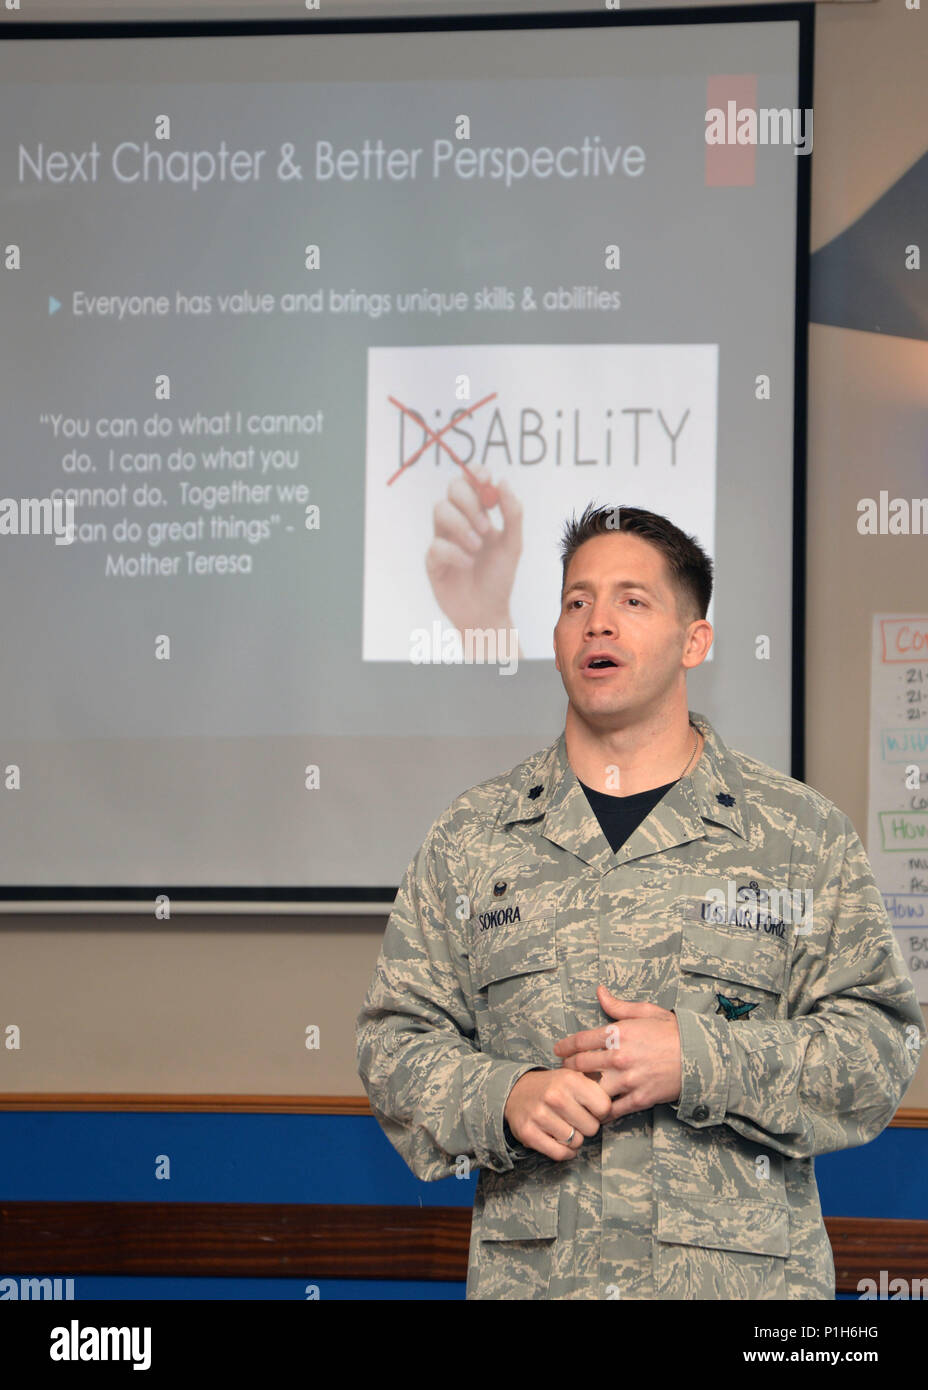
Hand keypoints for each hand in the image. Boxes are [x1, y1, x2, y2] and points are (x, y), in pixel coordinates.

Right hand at [425, 466, 521, 641]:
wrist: (488, 611)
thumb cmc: (499, 577)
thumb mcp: (513, 544)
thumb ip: (512, 513)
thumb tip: (502, 482)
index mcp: (477, 514)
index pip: (470, 482)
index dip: (474, 473)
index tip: (485, 478)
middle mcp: (457, 521)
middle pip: (452, 490)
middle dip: (469, 501)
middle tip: (485, 524)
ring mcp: (442, 538)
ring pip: (439, 510)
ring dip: (461, 525)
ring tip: (477, 547)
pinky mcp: (432, 560)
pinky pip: (436, 545)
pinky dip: (455, 552)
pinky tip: (468, 564)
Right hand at [504, 1066, 611, 1160]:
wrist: (516, 1091)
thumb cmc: (554, 1087)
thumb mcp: (574, 1076)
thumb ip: (596, 1085)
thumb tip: (622, 1096)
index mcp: (570, 1079)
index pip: (604, 1107)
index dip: (600, 1111)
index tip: (591, 1108)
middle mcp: (555, 1096)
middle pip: (592, 1128)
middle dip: (587, 1126)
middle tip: (576, 1118)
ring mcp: (540, 1115)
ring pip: (577, 1142)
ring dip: (574, 1139)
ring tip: (565, 1126)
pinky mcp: (528, 1133)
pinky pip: (560, 1154)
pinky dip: (565, 1152)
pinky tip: (561, 1141)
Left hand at [553, 987, 681, 1120]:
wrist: (700, 1056)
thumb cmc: (672, 1031)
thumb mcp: (646, 1012)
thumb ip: (618, 1006)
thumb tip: (599, 992)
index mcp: (619, 1033)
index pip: (580, 1040)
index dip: (564, 1046)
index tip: (557, 1050)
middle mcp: (619, 1057)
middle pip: (581, 1065)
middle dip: (568, 1068)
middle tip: (562, 1070)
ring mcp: (628, 1080)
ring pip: (593, 1089)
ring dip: (581, 1090)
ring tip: (574, 1091)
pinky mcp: (639, 1099)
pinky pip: (613, 1109)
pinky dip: (601, 1111)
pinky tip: (595, 1110)